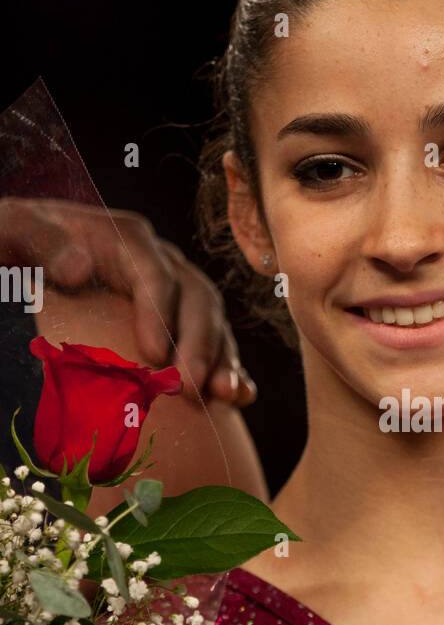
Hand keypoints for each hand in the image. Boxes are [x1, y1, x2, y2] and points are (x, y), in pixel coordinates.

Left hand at [0, 197, 256, 404]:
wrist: (25, 256)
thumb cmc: (15, 241)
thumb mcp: (12, 228)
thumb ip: (37, 238)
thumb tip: (78, 267)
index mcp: (121, 237)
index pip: (154, 272)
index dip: (160, 312)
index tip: (155, 353)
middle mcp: (157, 260)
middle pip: (196, 295)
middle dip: (200, 343)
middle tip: (191, 387)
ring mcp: (172, 291)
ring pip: (213, 319)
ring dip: (222, 359)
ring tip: (225, 395)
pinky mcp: (177, 319)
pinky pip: (214, 340)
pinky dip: (229, 367)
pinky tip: (240, 396)